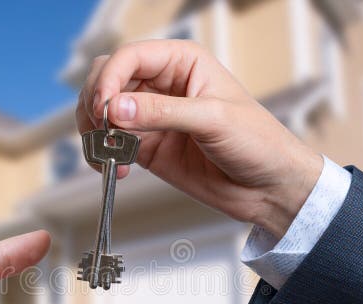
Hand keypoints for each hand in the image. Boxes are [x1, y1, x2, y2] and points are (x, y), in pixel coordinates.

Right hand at [76, 40, 323, 238]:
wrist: (268, 187)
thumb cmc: (258, 143)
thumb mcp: (215, 120)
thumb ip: (164, 113)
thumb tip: (117, 108)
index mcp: (183, 62)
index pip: (130, 57)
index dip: (110, 79)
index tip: (104, 107)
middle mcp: (162, 85)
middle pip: (107, 78)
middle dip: (96, 102)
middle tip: (102, 130)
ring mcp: (152, 117)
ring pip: (102, 111)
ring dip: (94, 131)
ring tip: (107, 154)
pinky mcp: (147, 147)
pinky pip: (111, 144)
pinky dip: (102, 155)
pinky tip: (116, 168)